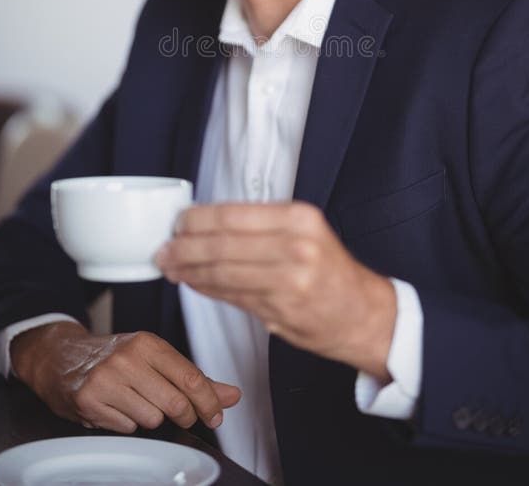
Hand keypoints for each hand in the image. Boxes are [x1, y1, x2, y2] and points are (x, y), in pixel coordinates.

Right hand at [10, 321, 240, 431]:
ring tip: (134, 401)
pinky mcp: (89, 400)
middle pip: (174, 403)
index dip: (208, 401)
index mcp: (148, 343)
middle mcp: (128, 358)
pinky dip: (125, 423)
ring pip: (151, 419)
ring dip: (149, 418)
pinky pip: (126, 428)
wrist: (61, 357)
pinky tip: (115, 407)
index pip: (190, 376)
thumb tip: (230, 395)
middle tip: (178, 413)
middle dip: (182, 415)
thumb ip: (193, 378)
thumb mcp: (154, 357)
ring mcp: (106, 379)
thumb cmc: (114, 357)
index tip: (215, 415)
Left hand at [156, 202, 396, 380]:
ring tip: (170, 267)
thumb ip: (261, 226)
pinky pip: (232, 297)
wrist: (364, 313)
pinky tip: (193, 283)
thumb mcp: (305, 232)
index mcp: (299, 218)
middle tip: (164, 249)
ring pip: (222, 273)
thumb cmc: (330, 271)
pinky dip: (206, 289)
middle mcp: (296, 247)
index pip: (233, 215)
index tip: (178, 223)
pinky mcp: (281, 312)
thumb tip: (206, 223)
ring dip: (189, 271)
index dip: (198, 220)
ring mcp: (290, 281)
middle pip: (222, 245)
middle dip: (185, 247)